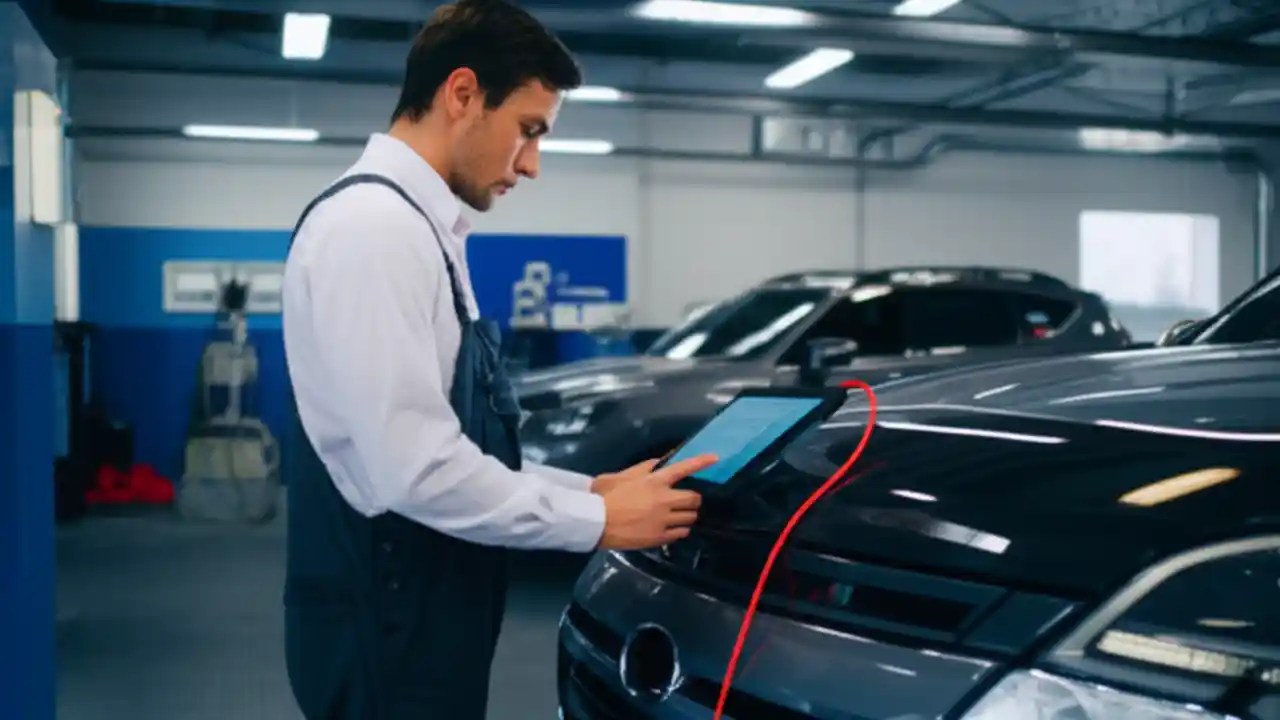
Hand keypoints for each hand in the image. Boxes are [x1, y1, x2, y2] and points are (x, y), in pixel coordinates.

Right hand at [597, 454, 717, 550]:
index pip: (683, 468)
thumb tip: (659, 463)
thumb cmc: (605, 495)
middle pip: (694, 498)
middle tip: (686, 500)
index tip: (714, 458)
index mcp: (655, 481)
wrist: (596, 522)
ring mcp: (664, 520)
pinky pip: (681, 533)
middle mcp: (664, 499)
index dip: (701, 462)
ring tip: (678, 515)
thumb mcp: (622, 475)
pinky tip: (672, 528)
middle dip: (693, 499)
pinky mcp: (660, 537)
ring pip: (690, 517)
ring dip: (687, 515)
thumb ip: (643, 468)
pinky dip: (680, 529)